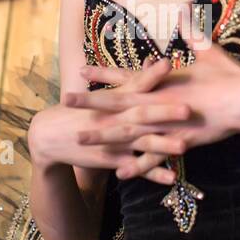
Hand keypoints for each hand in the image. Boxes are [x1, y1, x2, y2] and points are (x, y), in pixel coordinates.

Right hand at [29, 56, 191, 184]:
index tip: (170, 64)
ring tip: (184, 147)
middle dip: (164, 112)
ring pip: (141, 143)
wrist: (50, 135)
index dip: (151, 75)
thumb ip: (134, 79)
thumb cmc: (82, 109)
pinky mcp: (113, 160)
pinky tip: (172, 178)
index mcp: (115, 99)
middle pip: (142, 114)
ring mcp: (114, 141)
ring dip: (162, 146)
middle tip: (188, 109)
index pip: (135, 84)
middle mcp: (115, 118)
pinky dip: (153, 173)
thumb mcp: (106, 92)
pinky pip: (137, 168)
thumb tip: (154, 61)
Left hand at [66, 35, 239, 178]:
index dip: (103, 74)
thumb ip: (193, 33)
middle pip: (118, 102)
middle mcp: (160, 101)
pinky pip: (154, 156)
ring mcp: (168, 123)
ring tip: (79, 140)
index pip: (127, 75)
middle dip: (90, 102)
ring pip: (128, 131)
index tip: (82, 70)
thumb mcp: (209, 50)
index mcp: (164, 80)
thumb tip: (184, 9)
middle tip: (65, 102)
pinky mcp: (180, 141)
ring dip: (103, 136)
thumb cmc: (231, 75)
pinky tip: (119, 173)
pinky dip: (137, 165)